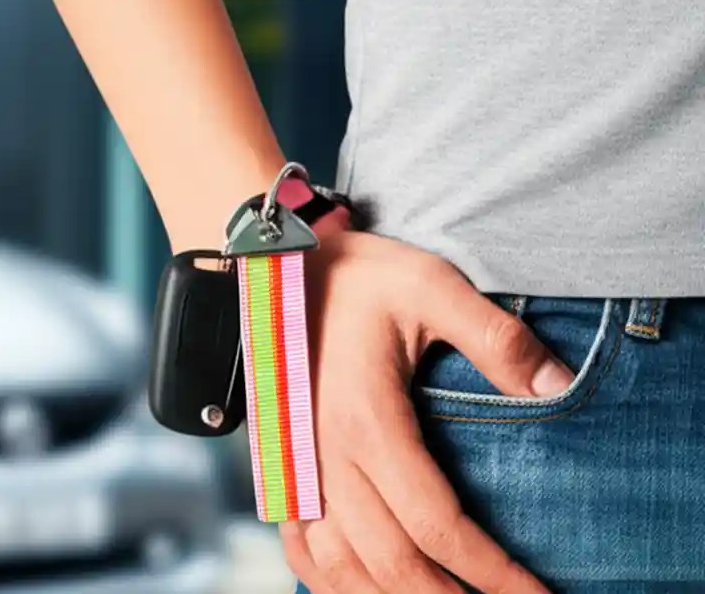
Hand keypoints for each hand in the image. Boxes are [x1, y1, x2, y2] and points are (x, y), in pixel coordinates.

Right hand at [280, 230, 570, 592]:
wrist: (272, 267)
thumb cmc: (353, 277)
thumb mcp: (431, 285)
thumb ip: (496, 338)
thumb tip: (556, 386)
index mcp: (365, 419)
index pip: (435, 522)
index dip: (489, 571)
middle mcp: (322, 455)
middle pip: (390, 561)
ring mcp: (294, 466)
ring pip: (339, 566)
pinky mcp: (279, 466)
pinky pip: (298, 547)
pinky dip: (331, 584)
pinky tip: (364, 593)